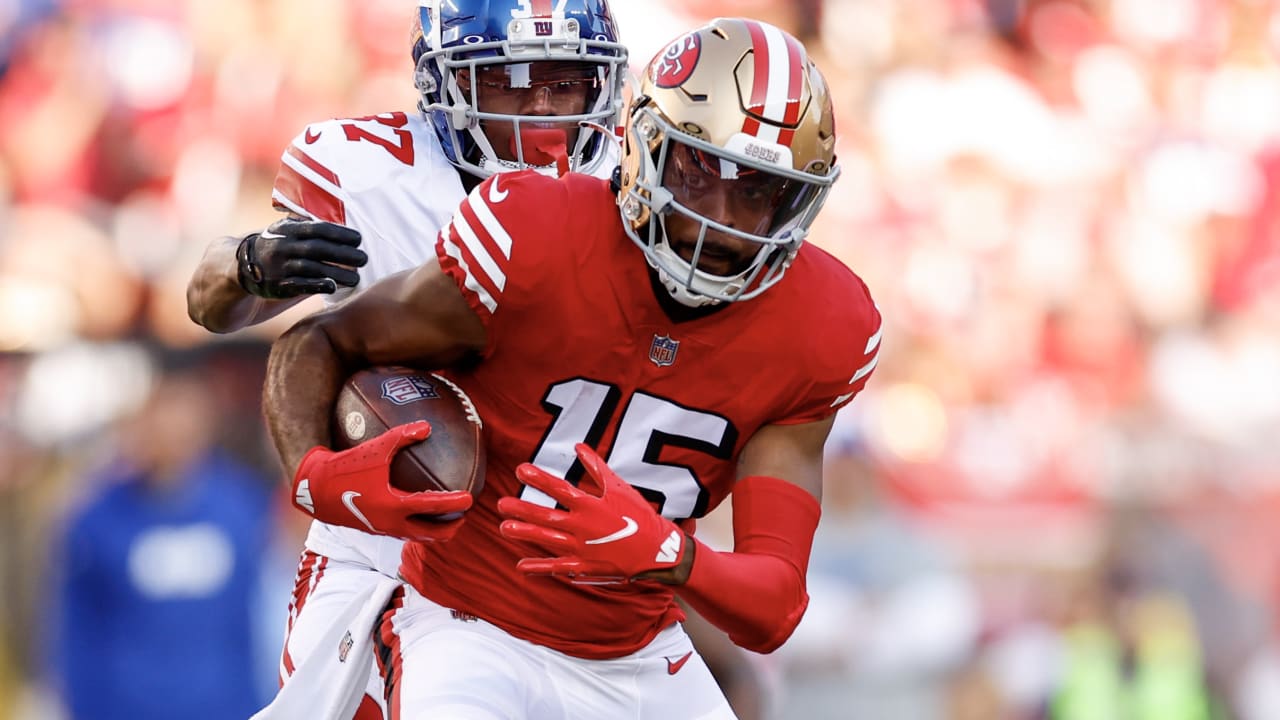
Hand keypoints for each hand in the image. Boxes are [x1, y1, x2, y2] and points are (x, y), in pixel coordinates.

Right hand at [237, 218, 365, 298]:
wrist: (243, 266)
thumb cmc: (278, 245)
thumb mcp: (287, 229)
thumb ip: (310, 227)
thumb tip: (343, 221)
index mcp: (287, 229)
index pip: (317, 228)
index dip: (340, 233)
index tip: (359, 239)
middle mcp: (282, 246)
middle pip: (317, 249)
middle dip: (343, 253)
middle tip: (364, 258)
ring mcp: (279, 266)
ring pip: (311, 268)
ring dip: (336, 273)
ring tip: (357, 277)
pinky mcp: (278, 285)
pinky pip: (300, 285)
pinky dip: (317, 285)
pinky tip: (334, 286)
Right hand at [291, 421, 472, 541]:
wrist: (315, 489)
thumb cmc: (346, 467)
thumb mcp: (374, 449)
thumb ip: (401, 436)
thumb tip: (427, 426)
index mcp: (392, 505)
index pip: (431, 507)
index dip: (453, 503)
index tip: (470, 498)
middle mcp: (390, 523)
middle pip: (431, 534)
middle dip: (451, 528)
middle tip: (465, 515)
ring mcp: (383, 529)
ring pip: (418, 537)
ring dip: (436, 531)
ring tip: (449, 519)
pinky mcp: (376, 529)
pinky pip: (405, 532)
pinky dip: (419, 526)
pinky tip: (421, 512)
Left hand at [497, 444, 688, 583]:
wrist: (656, 550)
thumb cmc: (639, 516)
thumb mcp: (619, 487)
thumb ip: (597, 467)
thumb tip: (579, 446)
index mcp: (590, 505)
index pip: (559, 489)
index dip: (539, 479)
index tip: (520, 470)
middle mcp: (582, 526)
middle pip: (546, 516)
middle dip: (522, 509)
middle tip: (501, 504)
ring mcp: (581, 547)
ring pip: (547, 540)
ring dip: (525, 534)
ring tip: (504, 529)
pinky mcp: (585, 565)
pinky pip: (558, 567)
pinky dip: (539, 567)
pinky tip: (521, 566)